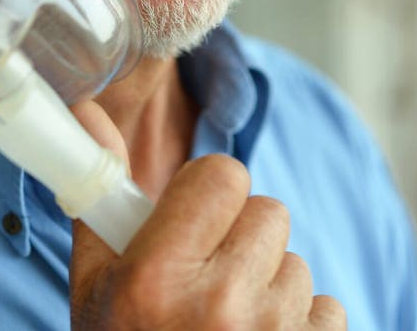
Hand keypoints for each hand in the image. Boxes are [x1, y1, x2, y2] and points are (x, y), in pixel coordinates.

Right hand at [69, 106, 345, 329]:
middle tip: (209, 280)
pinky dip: (300, 325)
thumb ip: (99, 195)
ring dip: (269, 285)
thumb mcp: (96, 286)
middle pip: (268, 213)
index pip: (225, 175)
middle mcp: (221, 309)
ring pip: (297, 263)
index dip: (208, 195)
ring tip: (230, 327)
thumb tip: (89, 107)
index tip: (192, 222)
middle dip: (240, 239)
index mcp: (157, 280)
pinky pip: (327, 309)